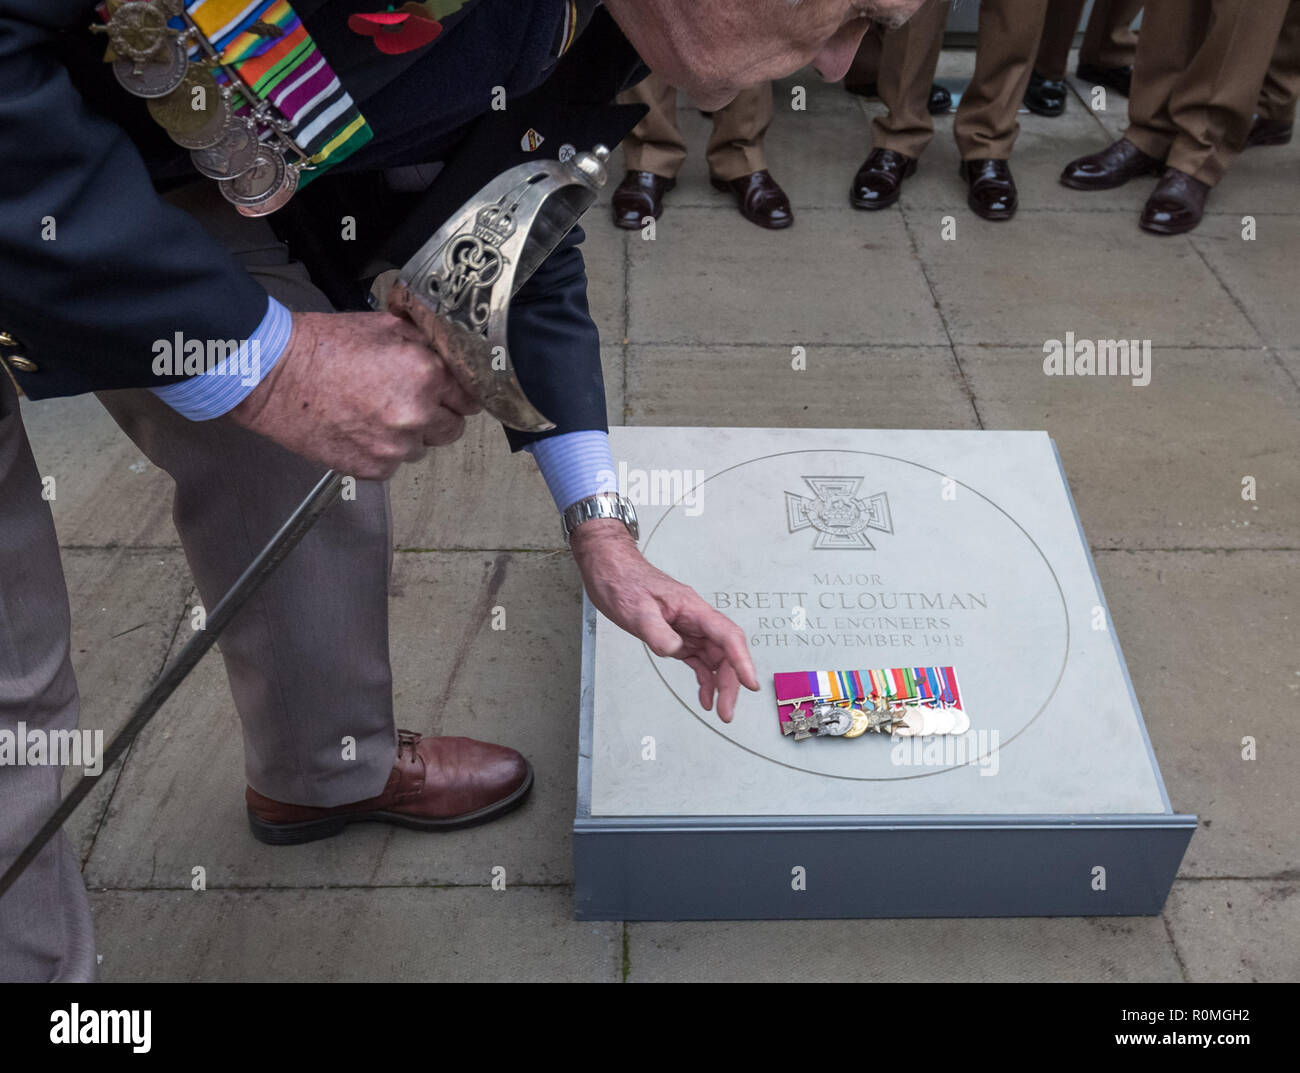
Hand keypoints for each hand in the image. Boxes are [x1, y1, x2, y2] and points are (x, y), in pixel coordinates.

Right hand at [228, 309, 481, 478]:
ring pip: (423, 447)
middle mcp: (417, 414)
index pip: (470, 397)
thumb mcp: (384, 325)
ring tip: (375, 412)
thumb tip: (451, 352)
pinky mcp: (374, 468)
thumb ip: (425, 342)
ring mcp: (396, 446)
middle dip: (437, 415)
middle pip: (452, 427)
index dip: (456, 392)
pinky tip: (360, 428)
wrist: (273, 376)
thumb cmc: (323, 346)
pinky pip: (395, 464)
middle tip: (405, 400)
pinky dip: (383, 451)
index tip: (443, 391)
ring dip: (409, 435)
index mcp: (426, 374)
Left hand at [571, 519, 759, 721]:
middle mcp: (696, 620)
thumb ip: (657, 632)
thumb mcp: (637, 610)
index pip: (728, 635)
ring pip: (716, 659)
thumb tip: (674, 650)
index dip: (742, 660)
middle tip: (727, 712)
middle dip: (731, 683)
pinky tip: (705, 697)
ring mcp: (689, 629)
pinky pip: (699, 660)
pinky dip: (705, 679)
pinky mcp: (678, 636)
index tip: (750, 683)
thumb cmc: (624, 582)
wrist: (610, 571)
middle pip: (726, 652)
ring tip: (720, 711)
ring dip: (721, 685)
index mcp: (694, 609)